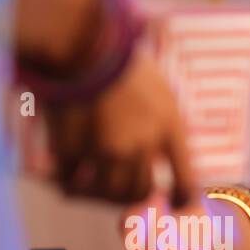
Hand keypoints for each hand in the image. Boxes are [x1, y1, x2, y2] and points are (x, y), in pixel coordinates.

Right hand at [46, 47, 196, 206]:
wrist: (83, 44)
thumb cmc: (122, 57)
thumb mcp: (159, 87)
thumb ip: (163, 122)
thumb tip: (160, 155)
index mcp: (169, 126)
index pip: (186, 180)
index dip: (182, 199)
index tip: (175, 205)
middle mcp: (143, 144)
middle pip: (141, 190)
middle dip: (130, 193)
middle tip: (118, 188)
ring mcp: (108, 150)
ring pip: (107, 190)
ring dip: (98, 189)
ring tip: (87, 182)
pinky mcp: (75, 150)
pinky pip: (72, 178)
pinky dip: (68, 179)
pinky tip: (64, 173)